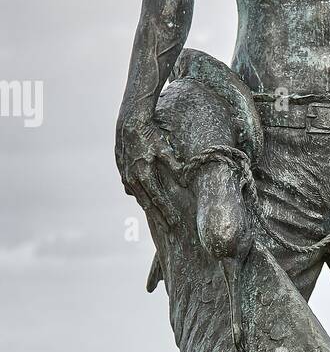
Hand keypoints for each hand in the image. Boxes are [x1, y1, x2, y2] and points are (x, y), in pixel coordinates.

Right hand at [115, 106, 178, 226]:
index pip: (157, 200)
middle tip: (168, 228)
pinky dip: (139, 194)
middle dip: (158, 216)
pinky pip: (131, 187)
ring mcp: (125, 175)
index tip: (175, 223)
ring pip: (138, 196)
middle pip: (146, 203)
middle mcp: (132, 178)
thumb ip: (174, 166)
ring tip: (158, 217)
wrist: (129, 123)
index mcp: (143, 174)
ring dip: (148, 207)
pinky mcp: (122, 169)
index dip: (166, 213)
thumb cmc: (150, 134)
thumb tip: (185, 181)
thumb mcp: (165, 149)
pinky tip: (145, 198)